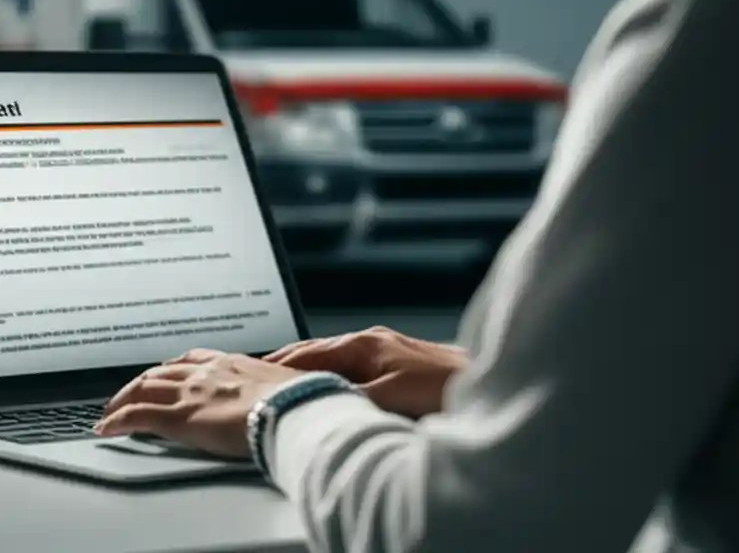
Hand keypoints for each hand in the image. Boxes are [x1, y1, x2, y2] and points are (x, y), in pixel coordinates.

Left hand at [95, 349, 304, 457]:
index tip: (163, 375)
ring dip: (122, 400)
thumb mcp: (289, 388)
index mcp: (232, 363)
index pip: (192, 359)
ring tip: (109, 412)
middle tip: (126, 395)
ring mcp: (191, 393)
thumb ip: (278, 392)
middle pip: (160, 371)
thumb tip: (296, 401)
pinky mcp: (180, 418)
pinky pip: (137, 417)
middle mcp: (206, 373)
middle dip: (140, 383)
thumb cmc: (301, 403)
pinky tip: (105, 428)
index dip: (172, 368)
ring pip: (142, 389)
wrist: (296, 410)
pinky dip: (116, 421)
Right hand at [264, 327, 466, 417]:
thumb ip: (349, 395)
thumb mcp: (389, 395)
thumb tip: (315, 398)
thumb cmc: (444, 386)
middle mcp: (371, 340)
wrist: (486, 378)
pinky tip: (328, 380)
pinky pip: (351, 362)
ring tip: (283, 377)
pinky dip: (329, 370)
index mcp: (363, 344)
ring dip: (307, 366)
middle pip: (316, 350)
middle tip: (255, 371)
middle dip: (285, 361)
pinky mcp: (398, 359)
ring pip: (333, 356)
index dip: (278, 365)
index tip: (252, 372)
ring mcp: (385, 348)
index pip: (307, 354)